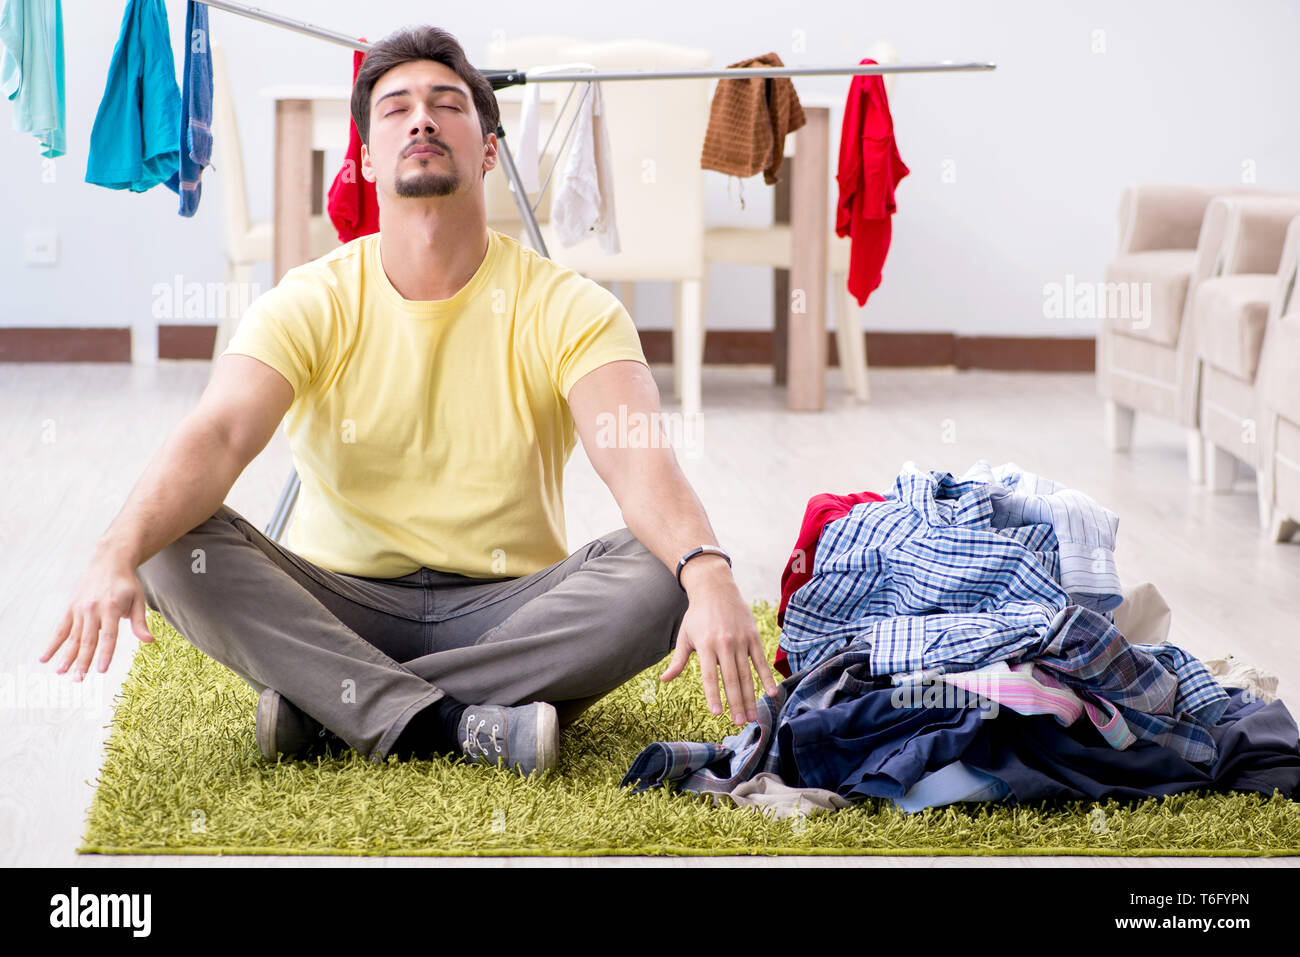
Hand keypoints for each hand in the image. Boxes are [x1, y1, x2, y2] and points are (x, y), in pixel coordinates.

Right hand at [40, 547, 154, 680]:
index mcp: (112, 608)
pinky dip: (53, 644)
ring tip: (60, 673)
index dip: (105, 654)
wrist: (108, 561)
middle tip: (78, 680)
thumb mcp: (138, 600)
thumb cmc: (127, 583)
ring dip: (66, 656)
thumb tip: (149, 641)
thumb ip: (140, 622)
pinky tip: (44, 658)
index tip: (100, 670)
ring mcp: (80, 609)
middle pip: (88, 640)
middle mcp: (93, 609)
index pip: (109, 636)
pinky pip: (60, 629)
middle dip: (83, 661)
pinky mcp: (71, 608)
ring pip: (72, 637)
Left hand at [659, 567, 779, 724]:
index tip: (716, 713)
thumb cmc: (697, 615)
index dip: (713, 695)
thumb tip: (664, 680)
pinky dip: (767, 677)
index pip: (710, 676)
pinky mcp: (753, 636)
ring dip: (750, 697)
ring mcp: (740, 640)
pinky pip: (760, 660)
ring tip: (752, 717)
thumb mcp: (684, 636)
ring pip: (747, 673)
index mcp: (705, 645)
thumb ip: (678, 661)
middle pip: (731, 678)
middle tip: (739, 723)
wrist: (715, 588)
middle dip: (736, 703)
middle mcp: (724, 643)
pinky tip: (771, 693)